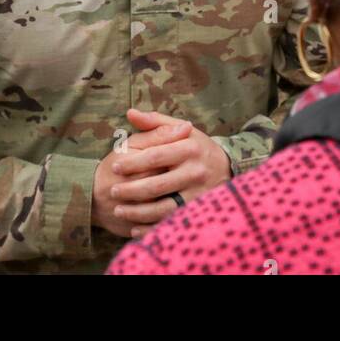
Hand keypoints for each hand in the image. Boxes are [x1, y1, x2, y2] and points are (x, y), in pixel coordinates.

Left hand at [108, 109, 230, 236]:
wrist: (227, 168)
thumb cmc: (197, 147)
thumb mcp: (182, 130)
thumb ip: (156, 122)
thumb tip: (130, 112)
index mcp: (190, 148)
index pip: (155, 156)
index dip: (132, 162)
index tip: (115, 166)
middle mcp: (196, 171)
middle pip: (157, 185)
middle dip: (130, 190)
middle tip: (112, 191)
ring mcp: (198, 194)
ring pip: (162, 208)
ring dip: (137, 212)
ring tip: (119, 210)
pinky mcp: (198, 210)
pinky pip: (170, 222)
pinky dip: (151, 228)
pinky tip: (135, 228)